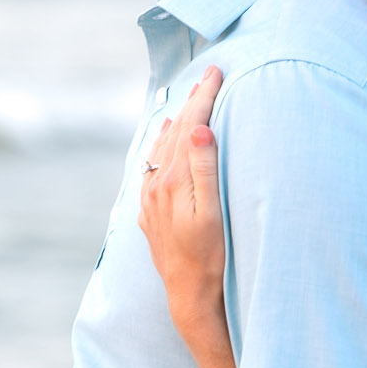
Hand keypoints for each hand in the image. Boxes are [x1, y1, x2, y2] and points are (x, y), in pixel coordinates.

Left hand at [139, 67, 227, 349]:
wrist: (188, 294)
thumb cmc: (210, 257)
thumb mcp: (212, 213)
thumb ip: (203, 169)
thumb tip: (197, 128)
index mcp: (173, 180)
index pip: (190, 127)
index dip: (204, 97)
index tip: (216, 72)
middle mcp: (156, 185)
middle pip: (175, 132)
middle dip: (192, 101)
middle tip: (207, 76)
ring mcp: (150, 198)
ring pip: (162, 147)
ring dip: (177, 120)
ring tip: (189, 99)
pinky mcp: (150, 211)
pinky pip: (154, 165)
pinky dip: (163, 144)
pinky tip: (166, 138)